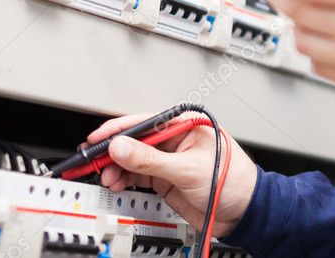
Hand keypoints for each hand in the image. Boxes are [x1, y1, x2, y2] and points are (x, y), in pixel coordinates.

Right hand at [85, 113, 257, 237]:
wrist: (243, 211)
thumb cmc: (231, 181)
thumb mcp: (187, 169)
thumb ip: (151, 159)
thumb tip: (122, 147)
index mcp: (186, 125)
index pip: (145, 123)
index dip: (118, 130)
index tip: (97, 139)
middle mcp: (176, 139)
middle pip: (135, 140)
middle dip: (113, 151)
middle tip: (91, 161)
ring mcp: (170, 159)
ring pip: (133, 159)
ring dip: (116, 168)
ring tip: (107, 177)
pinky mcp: (166, 177)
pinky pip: (138, 174)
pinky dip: (124, 178)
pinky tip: (116, 182)